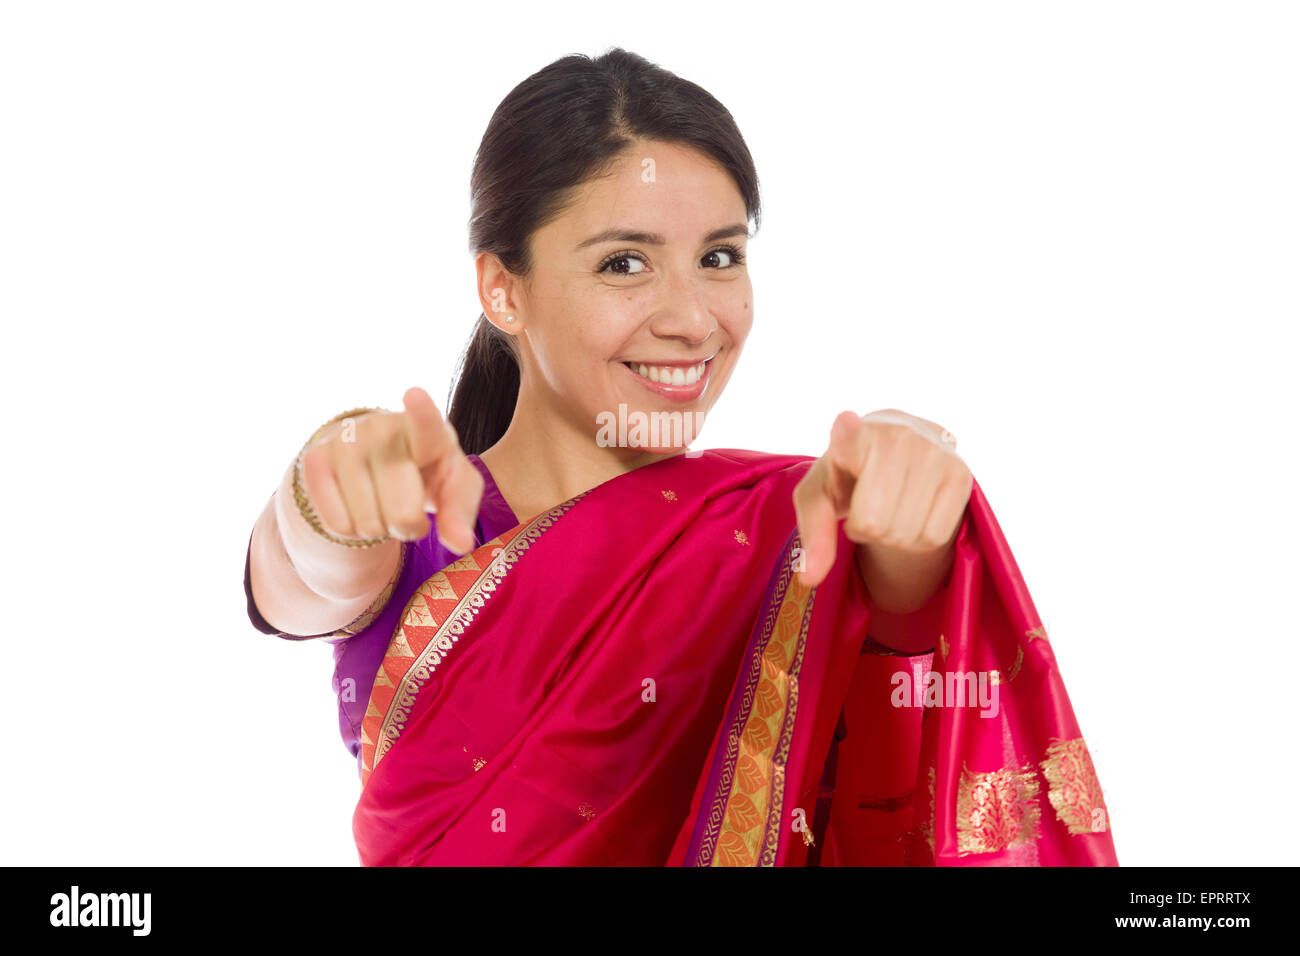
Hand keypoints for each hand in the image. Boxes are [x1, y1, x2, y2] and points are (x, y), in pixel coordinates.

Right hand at [298, 387, 484, 553]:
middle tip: (412, 509)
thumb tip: (460, 544)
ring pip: (368, 524)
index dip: (420, 412)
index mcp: (429, 431)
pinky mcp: (316, 459)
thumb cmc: (430, 472)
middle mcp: (383, 428)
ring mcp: (346, 442)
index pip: (424, 423)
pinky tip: (360, 505)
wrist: (383, 458)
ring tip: (385, 503)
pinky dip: (353, 530)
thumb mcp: (456, 487)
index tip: (414, 395)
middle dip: (410, 526)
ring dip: (381, 529)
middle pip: (401, 514)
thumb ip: (461, 513)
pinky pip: (338, 524)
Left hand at [793, 409, 972, 590]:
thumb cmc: (848, 474)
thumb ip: (813, 534)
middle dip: (865, 530)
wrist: (895, 448)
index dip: (847, 435)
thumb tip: (809, 578)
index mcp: (855, 434)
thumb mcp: (819, 497)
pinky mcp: (961, 473)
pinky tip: (911, 514)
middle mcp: (899, 435)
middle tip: (866, 508)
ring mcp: (934, 452)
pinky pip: (935, 536)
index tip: (846, 422)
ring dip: (891, 537)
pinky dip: (918, 540)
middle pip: (876, 524)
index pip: (850, 442)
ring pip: (906, 534)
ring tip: (887, 509)